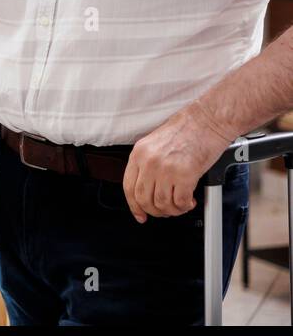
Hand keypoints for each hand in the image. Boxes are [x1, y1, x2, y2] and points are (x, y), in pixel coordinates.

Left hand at [123, 104, 232, 221]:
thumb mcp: (155, 143)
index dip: (134, 206)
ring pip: (162, 204)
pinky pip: (180, 202)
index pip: (128, 188)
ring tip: (180, 205)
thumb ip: (147, 163)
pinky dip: (185, 206)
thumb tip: (147, 188)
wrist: (207, 120)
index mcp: (139, 153)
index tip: (140, 215)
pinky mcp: (185, 175)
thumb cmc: (186, 130)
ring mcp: (165, 169)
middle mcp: (149, 162)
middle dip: (155, 211)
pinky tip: (190, 201)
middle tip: (166, 211)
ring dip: (172, 210)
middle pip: (144, 199)